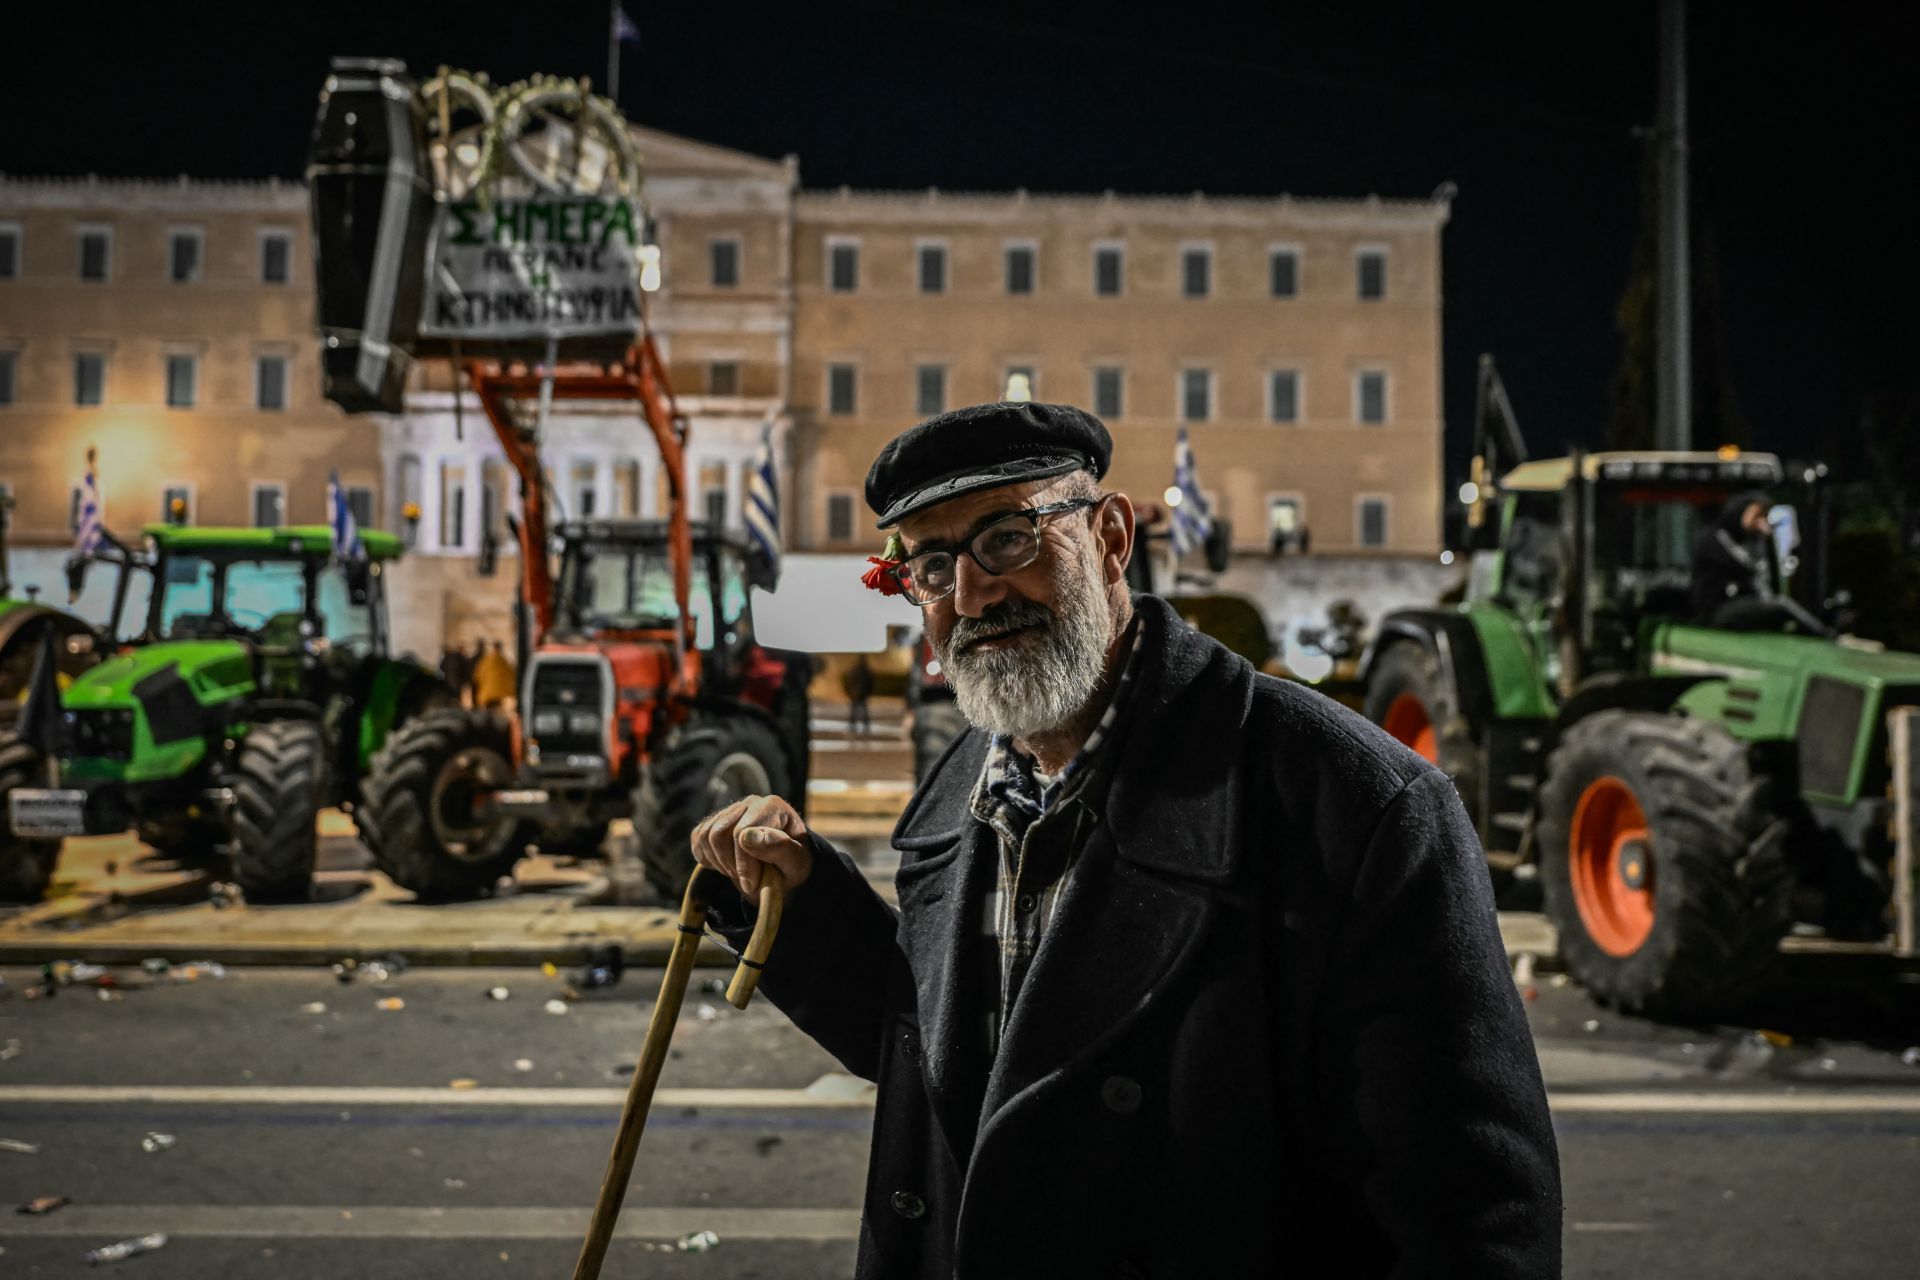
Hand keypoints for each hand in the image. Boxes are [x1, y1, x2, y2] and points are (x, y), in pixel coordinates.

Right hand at [689, 793, 812, 898]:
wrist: (783, 872)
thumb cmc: (793, 867)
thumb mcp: (797, 864)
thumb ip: (779, 848)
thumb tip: (747, 836)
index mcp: (773, 806)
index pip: (742, 833)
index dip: (743, 864)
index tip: (752, 884)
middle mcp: (751, 802)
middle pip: (719, 834)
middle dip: (730, 865)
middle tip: (747, 881)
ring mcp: (731, 810)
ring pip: (706, 836)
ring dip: (719, 863)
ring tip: (739, 872)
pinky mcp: (714, 821)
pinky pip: (697, 838)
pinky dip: (707, 859)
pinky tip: (727, 865)